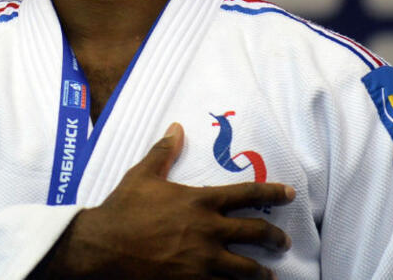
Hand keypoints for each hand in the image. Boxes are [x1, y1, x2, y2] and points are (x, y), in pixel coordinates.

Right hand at [30, 123, 294, 279]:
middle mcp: (208, 231)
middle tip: (283, 242)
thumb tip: (176, 128)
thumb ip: (163, 152)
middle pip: (255, 233)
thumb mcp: (142, 175)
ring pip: (245, 269)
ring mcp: (202, 261)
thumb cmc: (122, 209)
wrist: (102, 246)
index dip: (272, 193)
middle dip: (274, 238)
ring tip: (268, 275)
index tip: (290, 194)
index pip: (247, 194)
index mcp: (200, 201)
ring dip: (261, 272)